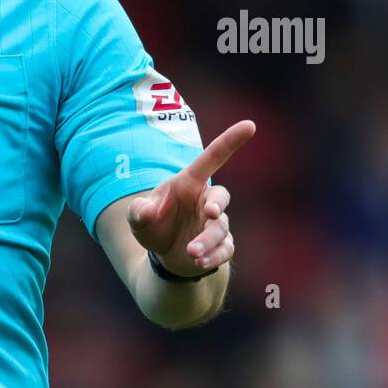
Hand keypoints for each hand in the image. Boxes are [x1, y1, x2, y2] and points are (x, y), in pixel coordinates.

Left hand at [127, 120, 255, 277]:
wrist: (162, 254)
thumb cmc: (153, 224)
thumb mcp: (138, 218)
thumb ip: (138, 211)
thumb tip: (146, 211)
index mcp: (189, 183)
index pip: (212, 158)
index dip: (230, 141)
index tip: (250, 125)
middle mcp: (205, 201)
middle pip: (221, 196)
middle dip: (216, 204)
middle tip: (209, 214)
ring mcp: (215, 223)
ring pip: (220, 228)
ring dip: (207, 241)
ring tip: (190, 253)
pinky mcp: (220, 245)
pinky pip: (225, 249)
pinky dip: (214, 257)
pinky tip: (199, 263)